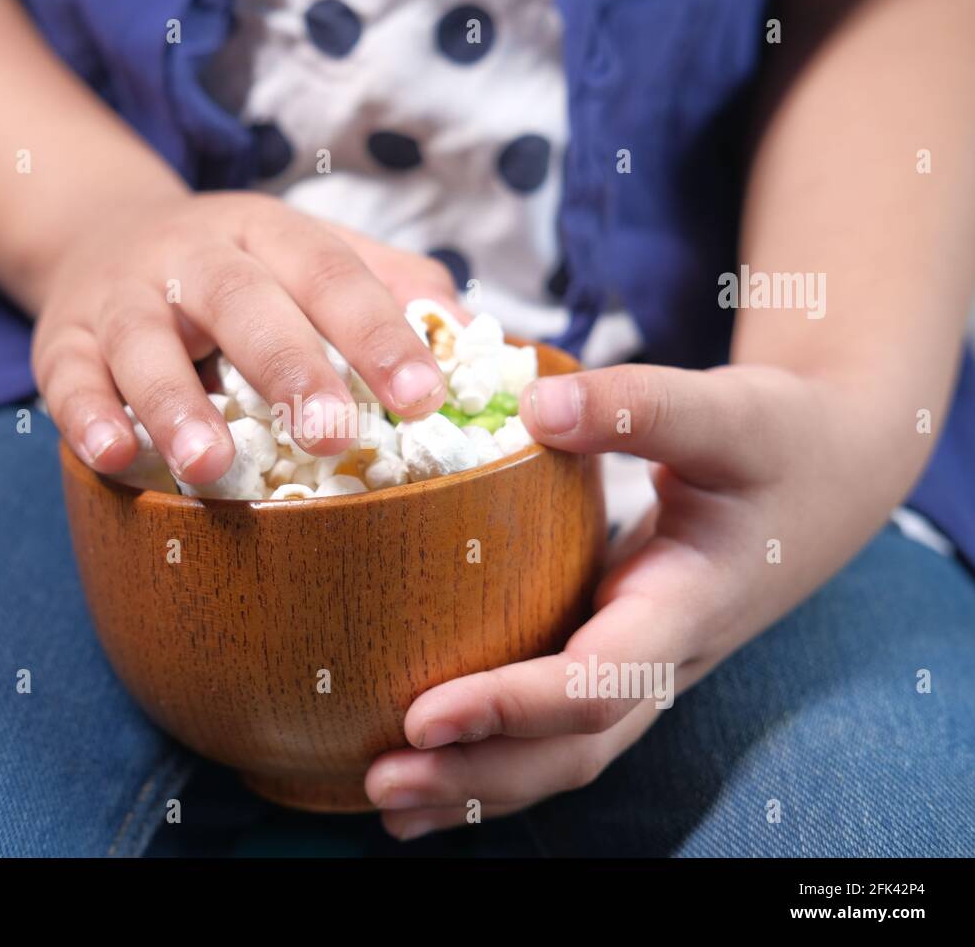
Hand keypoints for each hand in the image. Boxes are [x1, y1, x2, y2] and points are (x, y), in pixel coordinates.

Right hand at [31, 191, 458, 482]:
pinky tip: (115, 457)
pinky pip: (69, 375)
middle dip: (289, 367)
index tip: (423, 397)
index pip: (332, 274)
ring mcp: (121, 296)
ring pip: (145, 342)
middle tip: (333, 433)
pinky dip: (87, 415)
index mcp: (270, 233)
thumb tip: (476, 336)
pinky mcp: (61, 338)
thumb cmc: (238, 269)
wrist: (102, 232)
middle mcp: (194, 256)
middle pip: (243, 302)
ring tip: (213, 467)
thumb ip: (390, 284)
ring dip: (176, 404)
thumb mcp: (311, 253)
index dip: (378, 333)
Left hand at [365, 363, 890, 838]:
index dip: (513, 707)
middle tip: (378, 785)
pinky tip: (427, 774)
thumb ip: (639, 409)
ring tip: (384, 800)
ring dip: (476, 786)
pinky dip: (492, 759)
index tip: (424, 717)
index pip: (600, 682)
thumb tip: (536, 408)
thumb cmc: (780, 440)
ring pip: (561, 756)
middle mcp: (662, 660)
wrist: (829, 475)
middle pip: (571, 749)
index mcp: (688, 608)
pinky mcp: (616, 658)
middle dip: (477, 776)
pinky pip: (554, 730)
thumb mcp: (727, 411)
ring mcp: (641, 670)